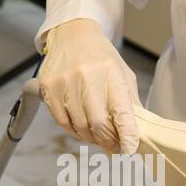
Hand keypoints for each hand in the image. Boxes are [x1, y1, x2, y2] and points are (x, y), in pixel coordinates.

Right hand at [37, 19, 141, 152]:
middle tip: (113, 146)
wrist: (73, 35)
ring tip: (97, 135)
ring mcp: (64, 82)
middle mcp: (86, 77)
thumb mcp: (123, 75)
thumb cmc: (101, 58)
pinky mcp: (48, 87)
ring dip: (90, 137)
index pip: (121, 111)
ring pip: (79, 127)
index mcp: (111, 73)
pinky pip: (62, 121)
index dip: (127, 134)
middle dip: (108, 141)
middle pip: (98, 124)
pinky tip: (81, 128)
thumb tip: (136, 135)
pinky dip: (73, 131)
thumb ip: (130, 104)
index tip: (130, 149)